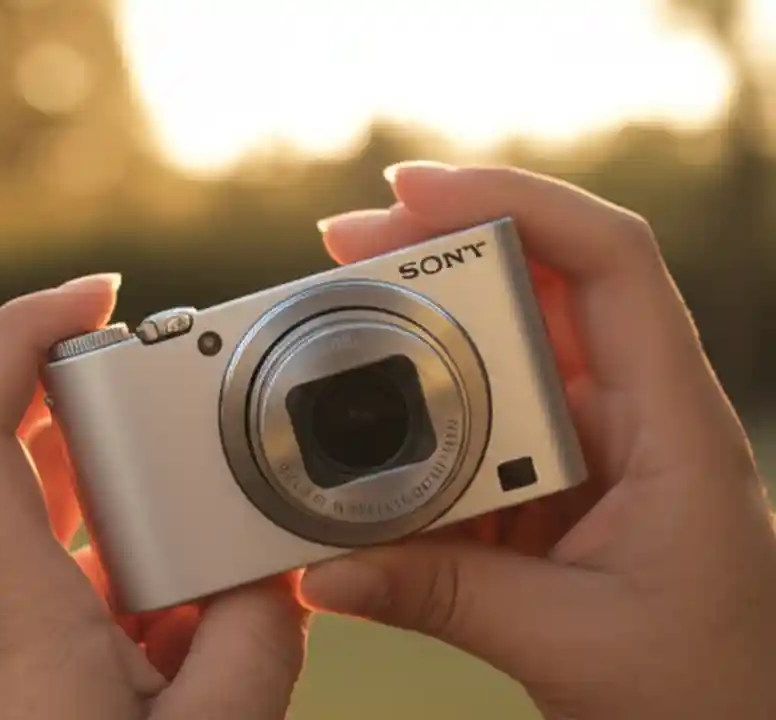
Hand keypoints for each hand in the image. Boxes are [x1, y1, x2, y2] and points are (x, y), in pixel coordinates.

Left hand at [0, 274, 307, 719]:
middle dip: (100, 409)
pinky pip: (51, 584)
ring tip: (201, 518)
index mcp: (14, 613)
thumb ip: (257, 644)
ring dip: (118, 500)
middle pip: (16, 458)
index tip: (94, 295)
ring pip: (40, 524)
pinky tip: (184, 615)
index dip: (17, 332)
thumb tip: (272, 576)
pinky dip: (117, 571)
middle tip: (177, 392)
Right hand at [304, 162, 775, 718]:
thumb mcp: (574, 643)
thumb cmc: (712, 691)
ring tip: (342, 305)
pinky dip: (423, 401)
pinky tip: (372, 405)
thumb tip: (327, 570)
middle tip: (345, 244)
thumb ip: (442, 599)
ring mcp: (597, 445)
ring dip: (425, 321)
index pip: (613, 263)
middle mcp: (637, 414)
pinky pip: (485, 417)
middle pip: (544, 284)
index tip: (416, 191)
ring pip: (507, 346)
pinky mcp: (559, 483)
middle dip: (441, 247)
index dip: (519, 202)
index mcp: (674, 425)